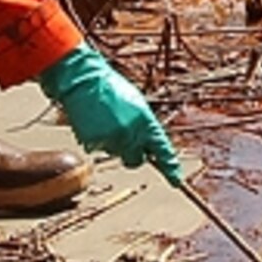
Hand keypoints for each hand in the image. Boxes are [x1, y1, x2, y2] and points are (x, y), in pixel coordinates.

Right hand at [38, 45, 183, 182]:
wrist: (84, 80)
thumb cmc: (111, 88)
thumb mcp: (136, 103)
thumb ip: (144, 125)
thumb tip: (146, 144)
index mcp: (145, 121)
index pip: (162, 149)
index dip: (170, 168)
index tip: (177, 181)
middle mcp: (131, 134)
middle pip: (136, 160)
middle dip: (133, 153)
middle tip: (124, 135)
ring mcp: (112, 140)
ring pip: (116, 153)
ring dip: (113, 142)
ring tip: (105, 119)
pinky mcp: (95, 143)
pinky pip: (99, 149)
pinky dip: (98, 140)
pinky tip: (94, 122)